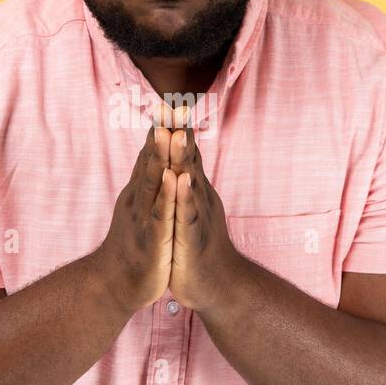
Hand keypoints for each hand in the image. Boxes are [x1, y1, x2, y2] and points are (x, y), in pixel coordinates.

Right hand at [92, 102, 179, 312]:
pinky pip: (160, 215)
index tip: (172, 102)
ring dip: (160, 157)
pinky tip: (174, 179)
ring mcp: (143, 219)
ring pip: (153, 183)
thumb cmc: (132, 246)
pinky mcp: (151, 240)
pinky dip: (167, 196)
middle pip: (150, 161)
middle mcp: (138, 200)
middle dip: (161, 134)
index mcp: (140, 193)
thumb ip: (145, 182)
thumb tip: (149, 157)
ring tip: (168, 132)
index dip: (161, 129)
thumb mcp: (140, 210)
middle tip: (169, 105)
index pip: (151, 155)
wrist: (114, 285)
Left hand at [165, 106, 242, 312]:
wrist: (216, 284)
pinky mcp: (193, 238)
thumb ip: (189, 182)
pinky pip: (188, 215)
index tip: (169, 100)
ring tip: (177, 134)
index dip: (177, 128)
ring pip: (190, 183)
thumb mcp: (190, 208)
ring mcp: (198, 216)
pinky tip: (181, 182)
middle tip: (174, 103)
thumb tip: (184, 158)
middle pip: (190, 159)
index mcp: (193, 190)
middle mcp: (198, 197)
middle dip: (181, 132)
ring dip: (184, 158)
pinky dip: (184, 197)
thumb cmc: (198, 245)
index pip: (185, 153)